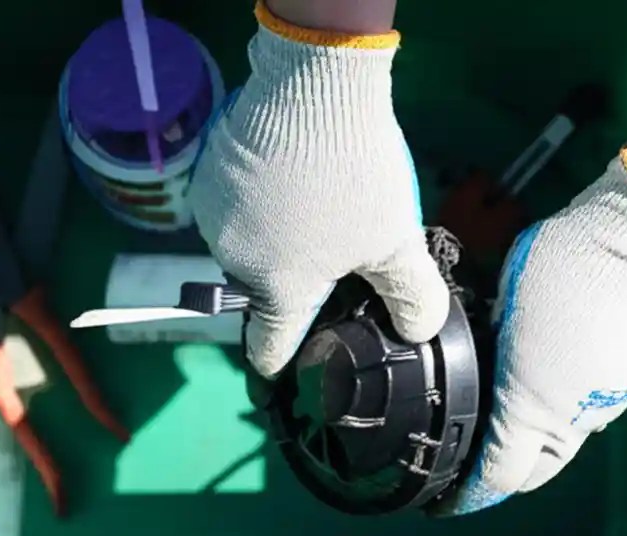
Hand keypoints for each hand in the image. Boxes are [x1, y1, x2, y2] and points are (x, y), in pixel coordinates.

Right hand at [187, 1, 448, 378]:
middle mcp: (234, 264)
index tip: (299, 356)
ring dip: (275, 235)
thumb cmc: (355, 173)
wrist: (313, 83)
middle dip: (297, 276)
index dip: (286, 361)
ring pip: (249, 244)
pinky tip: (289, 174)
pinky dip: (256, 199)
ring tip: (317, 200)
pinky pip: (233, 204)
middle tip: (336, 245)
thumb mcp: (397, 239)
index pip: (267, 351)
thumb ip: (412, 294)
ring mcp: (214, 218)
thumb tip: (420, 330)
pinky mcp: (205, 176)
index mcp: (278, 291)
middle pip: (266, 289)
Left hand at [429, 147, 626, 516]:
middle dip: (504, 474)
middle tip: (476, 460)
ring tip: (508, 417)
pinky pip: (589, 413)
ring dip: (536, 439)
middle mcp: (574, 417)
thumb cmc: (558, 264)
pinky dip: (565, 410)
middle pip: (534, 473)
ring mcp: (606, 402)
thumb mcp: (498, 308)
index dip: (469, 495)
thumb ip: (486, 350)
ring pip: (564, 443)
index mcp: (531, 405)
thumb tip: (477, 360)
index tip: (447, 499)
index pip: (498, 476)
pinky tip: (548, 381)